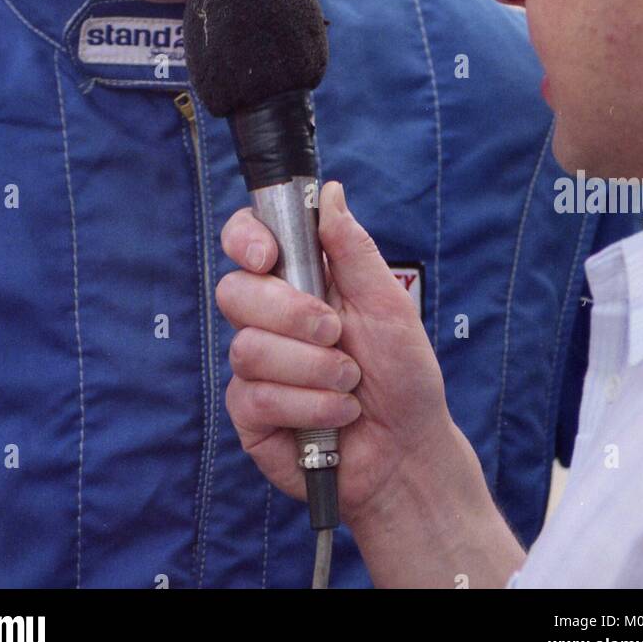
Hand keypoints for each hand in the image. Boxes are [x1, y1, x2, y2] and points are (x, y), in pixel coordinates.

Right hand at [215, 179, 454, 527]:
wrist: (408, 450)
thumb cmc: (402, 373)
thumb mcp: (388, 304)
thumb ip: (354, 250)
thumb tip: (330, 191)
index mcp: (299, 281)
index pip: (246, 241)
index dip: (245, 239)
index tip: (269, 256)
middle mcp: (269, 319)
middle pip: (234, 292)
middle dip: (291, 314)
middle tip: (336, 333)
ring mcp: (256, 367)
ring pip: (249, 349)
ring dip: (312, 369)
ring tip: (349, 384)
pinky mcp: (251, 414)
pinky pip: (256, 397)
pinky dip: (308, 406)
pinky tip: (337, 414)